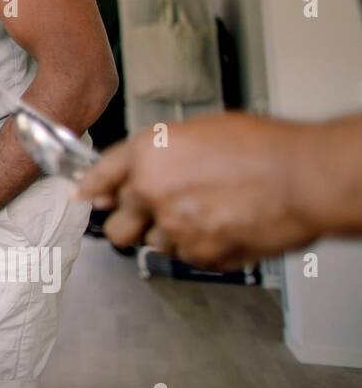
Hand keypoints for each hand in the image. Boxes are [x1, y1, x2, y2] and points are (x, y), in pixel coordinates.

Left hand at [75, 113, 319, 270]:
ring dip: (169, 235)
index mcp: (148, 153)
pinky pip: (185, 256)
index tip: (83, 196)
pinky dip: (199, 247)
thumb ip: (165, 152)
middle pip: (115, 223)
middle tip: (148, 215)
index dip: (90, 187)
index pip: (100, 174)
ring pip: (151, 243)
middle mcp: (151, 190)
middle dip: (129, 221)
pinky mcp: (199, 254)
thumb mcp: (201, 131)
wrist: (303, 178)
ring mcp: (173, 226)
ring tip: (203, 216)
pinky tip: (222, 227)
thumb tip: (149, 166)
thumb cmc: (264, 148)